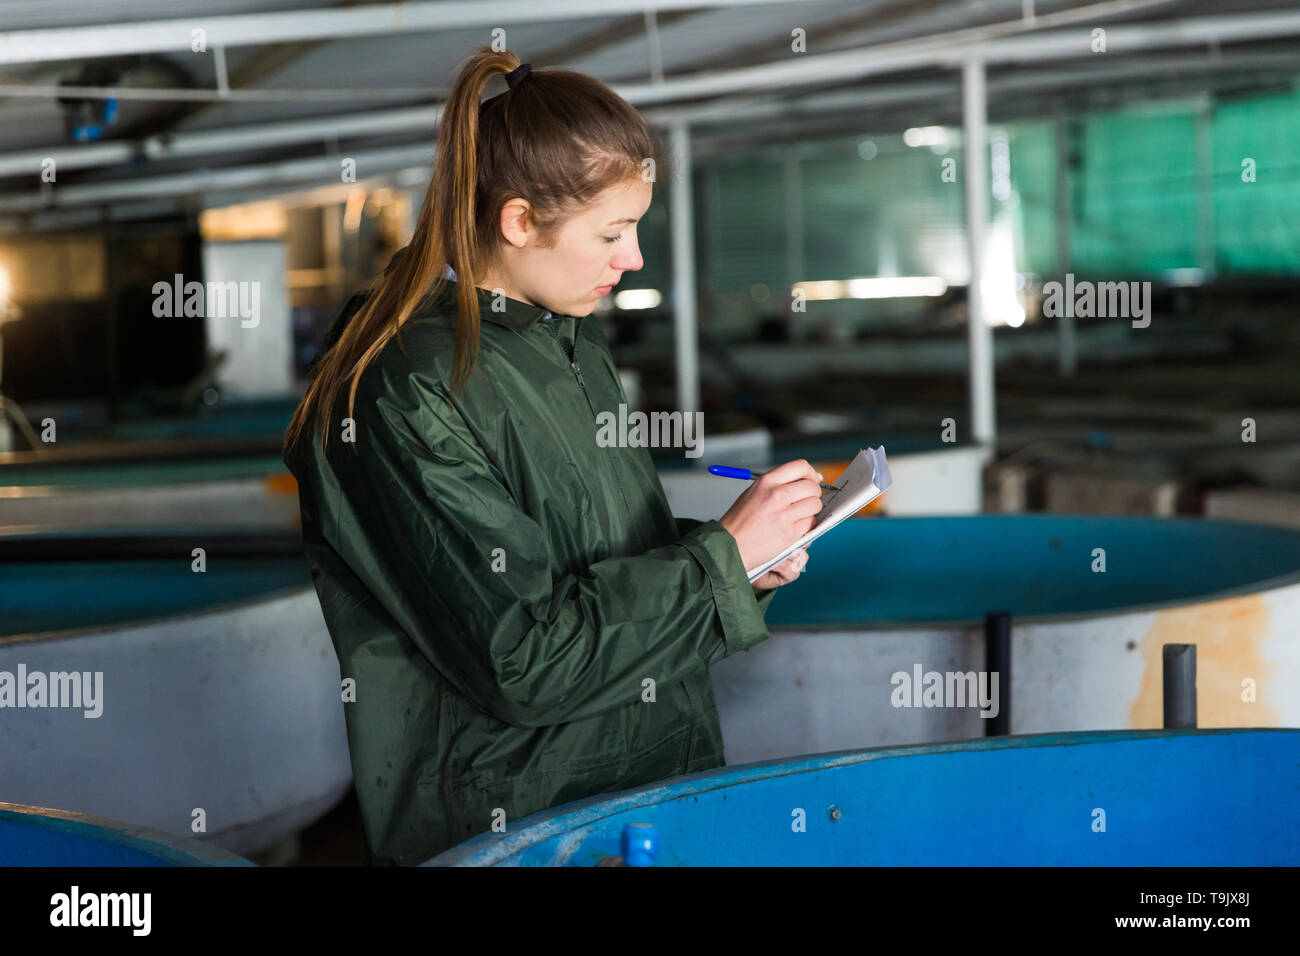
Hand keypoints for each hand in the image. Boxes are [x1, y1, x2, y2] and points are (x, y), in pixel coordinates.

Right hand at [719, 458, 822, 586]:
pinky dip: (806, 526)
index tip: (812, 480)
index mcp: (767, 482)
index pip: (800, 467)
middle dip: (814, 494)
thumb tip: (804, 481)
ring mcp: (784, 515)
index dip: (811, 473)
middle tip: (808, 500)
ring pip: (815, 505)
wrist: (730, 546)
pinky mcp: (789, 533)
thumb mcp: (754, 493)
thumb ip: (777, 485)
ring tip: (800, 515)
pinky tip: (794, 527)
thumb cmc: (740, 521)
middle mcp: (776, 495)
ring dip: (811, 510)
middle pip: (812, 486)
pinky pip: (810, 524)